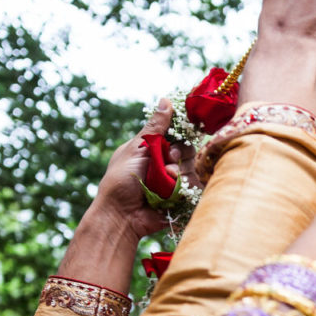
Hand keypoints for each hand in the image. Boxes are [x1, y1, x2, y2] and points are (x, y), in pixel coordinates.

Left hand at [80, 99, 179, 241]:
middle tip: (167, 162)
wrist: (122, 215)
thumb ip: (155, 127)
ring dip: (179, 174)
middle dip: (179, 155)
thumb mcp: (137, 148)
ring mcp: (174, 181)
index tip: (170, 141)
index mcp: (153, 148)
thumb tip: (166, 100)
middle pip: (188, 150)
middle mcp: (165, 163)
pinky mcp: (181, 198)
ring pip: (192, 169)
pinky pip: (194, 188)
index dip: (177, 136)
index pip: (176, 134)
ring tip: (164, 182)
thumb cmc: (122, 180)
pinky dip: (185, 189)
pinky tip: (172, 193)